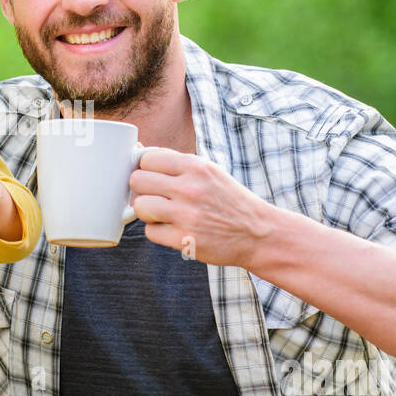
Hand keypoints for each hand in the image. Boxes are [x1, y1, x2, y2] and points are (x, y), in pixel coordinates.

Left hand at [128, 149, 274, 266]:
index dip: (146, 169)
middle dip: (143, 189)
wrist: (259, 232)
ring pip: (139, 206)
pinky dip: (158, 232)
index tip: (153, 178)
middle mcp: (190, 188)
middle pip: (137, 181)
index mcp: (196, 166)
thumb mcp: (210, 172)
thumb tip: (139, 155)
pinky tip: (173, 228)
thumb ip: (178, 165)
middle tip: (156, 196)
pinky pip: (150, 232)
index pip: (147, 158)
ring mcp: (186, 214)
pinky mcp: (184, 239)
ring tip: (163, 214)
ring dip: (147, 211)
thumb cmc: (230, 201)